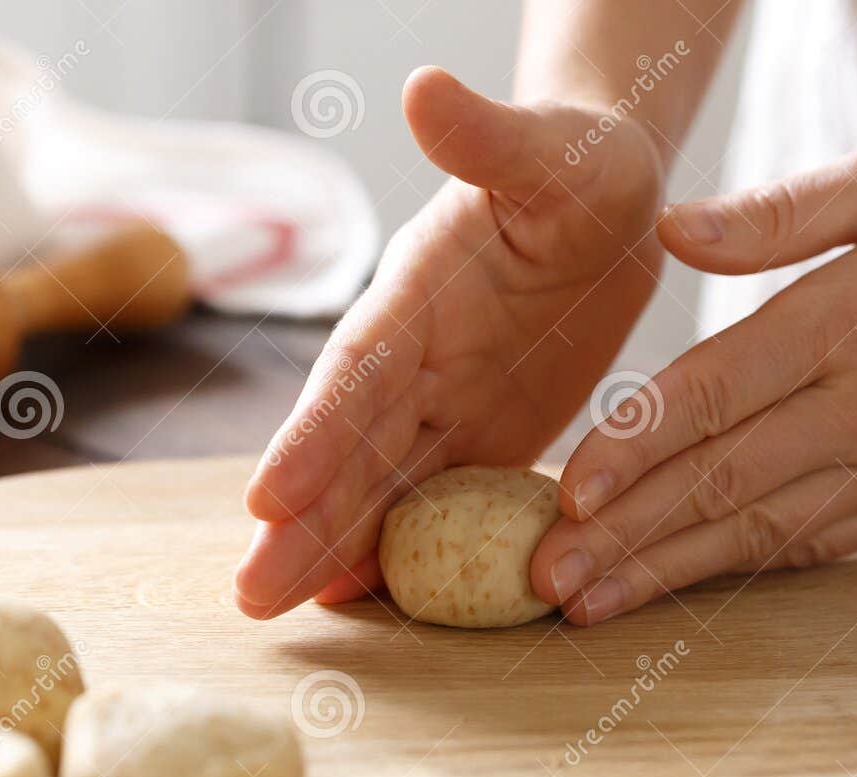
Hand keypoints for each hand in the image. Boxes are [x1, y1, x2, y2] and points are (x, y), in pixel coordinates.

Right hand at [235, 67, 663, 618]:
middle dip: (299, 521)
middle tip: (250, 597)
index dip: (311, 434)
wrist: (606, 202)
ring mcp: (440, 399)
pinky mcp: (479, 433)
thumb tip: (425, 89)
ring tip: (275, 607)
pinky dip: (394, 543)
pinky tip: (358, 593)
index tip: (264, 497)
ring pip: (375, 482)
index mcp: (417, 292)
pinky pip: (432, 497)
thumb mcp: (551, 149)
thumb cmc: (581, 165)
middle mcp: (413, 354)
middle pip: (346, 446)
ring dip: (329, 545)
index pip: (355, 369)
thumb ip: (488, 136)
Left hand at [532, 144, 856, 624]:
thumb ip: (781, 213)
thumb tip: (675, 230)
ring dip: (665, 571)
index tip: (568, 490)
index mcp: (847, 321)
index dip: (636, 446)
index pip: (716, 392)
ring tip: (585, 604)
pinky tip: (676, 591)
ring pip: (757, 531)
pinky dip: (737, 571)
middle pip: (721, 481)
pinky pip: (809, 545)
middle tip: (541, 575)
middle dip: (624, 535)